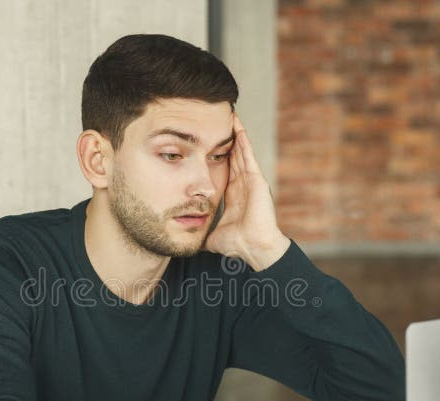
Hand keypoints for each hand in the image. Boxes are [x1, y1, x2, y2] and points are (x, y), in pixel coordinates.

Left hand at [204, 113, 289, 270]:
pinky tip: (237, 126)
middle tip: (217, 119)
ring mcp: (251, 181)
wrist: (252, 248)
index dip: (216, 155)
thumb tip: (182, 239)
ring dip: (235, 134)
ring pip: (241, 151)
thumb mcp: (210, 235)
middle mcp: (242, 185)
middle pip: (233, 155)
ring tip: (228, 115)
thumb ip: (198, 233)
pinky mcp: (257, 179)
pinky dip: (243, 140)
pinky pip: (248, 155)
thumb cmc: (235, 244)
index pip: (223, 169)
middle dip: (225, 138)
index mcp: (233, 195)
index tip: (207, 141)